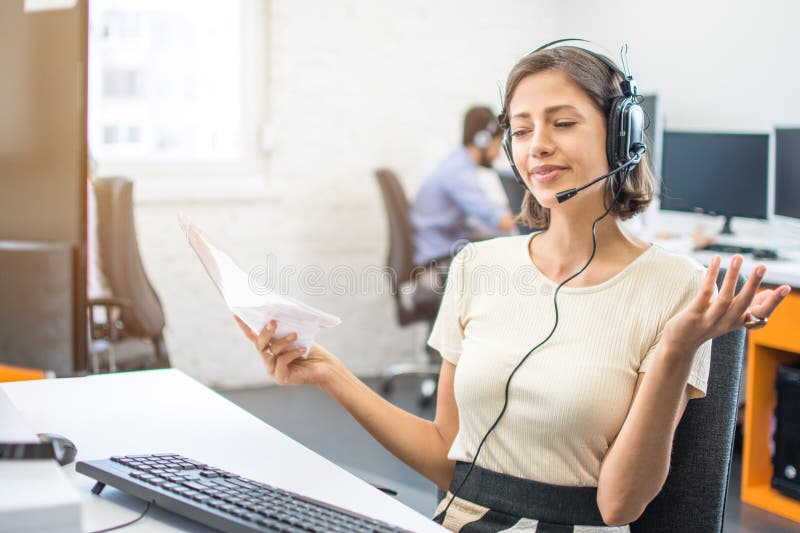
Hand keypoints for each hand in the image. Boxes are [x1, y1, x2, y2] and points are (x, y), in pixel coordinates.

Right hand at [234, 316, 337, 386]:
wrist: (325, 366)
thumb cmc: (310, 350)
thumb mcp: (295, 335)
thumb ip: (284, 329)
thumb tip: (275, 315)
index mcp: (269, 348)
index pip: (253, 336)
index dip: (245, 326)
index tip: (236, 313)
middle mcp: (268, 359)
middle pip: (260, 344)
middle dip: (265, 332)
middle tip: (273, 322)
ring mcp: (273, 370)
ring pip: (269, 353)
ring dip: (282, 342)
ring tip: (294, 335)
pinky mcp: (281, 378)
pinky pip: (281, 363)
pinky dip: (291, 354)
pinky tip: (302, 350)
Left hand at [662, 255, 790, 353]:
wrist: (679, 345)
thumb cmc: (705, 327)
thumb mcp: (729, 319)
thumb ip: (747, 306)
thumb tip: (768, 292)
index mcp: (737, 322)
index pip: (760, 314)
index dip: (773, 302)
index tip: (786, 287)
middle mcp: (727, 322)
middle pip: (744, 303)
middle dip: (754, 284)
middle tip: (762, 266)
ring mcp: (710, 319)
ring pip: (725, 297)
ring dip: (732, 276)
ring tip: (738, 257)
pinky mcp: (694, 314)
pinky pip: (705, 293)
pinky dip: (711, 275)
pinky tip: (716, 260)